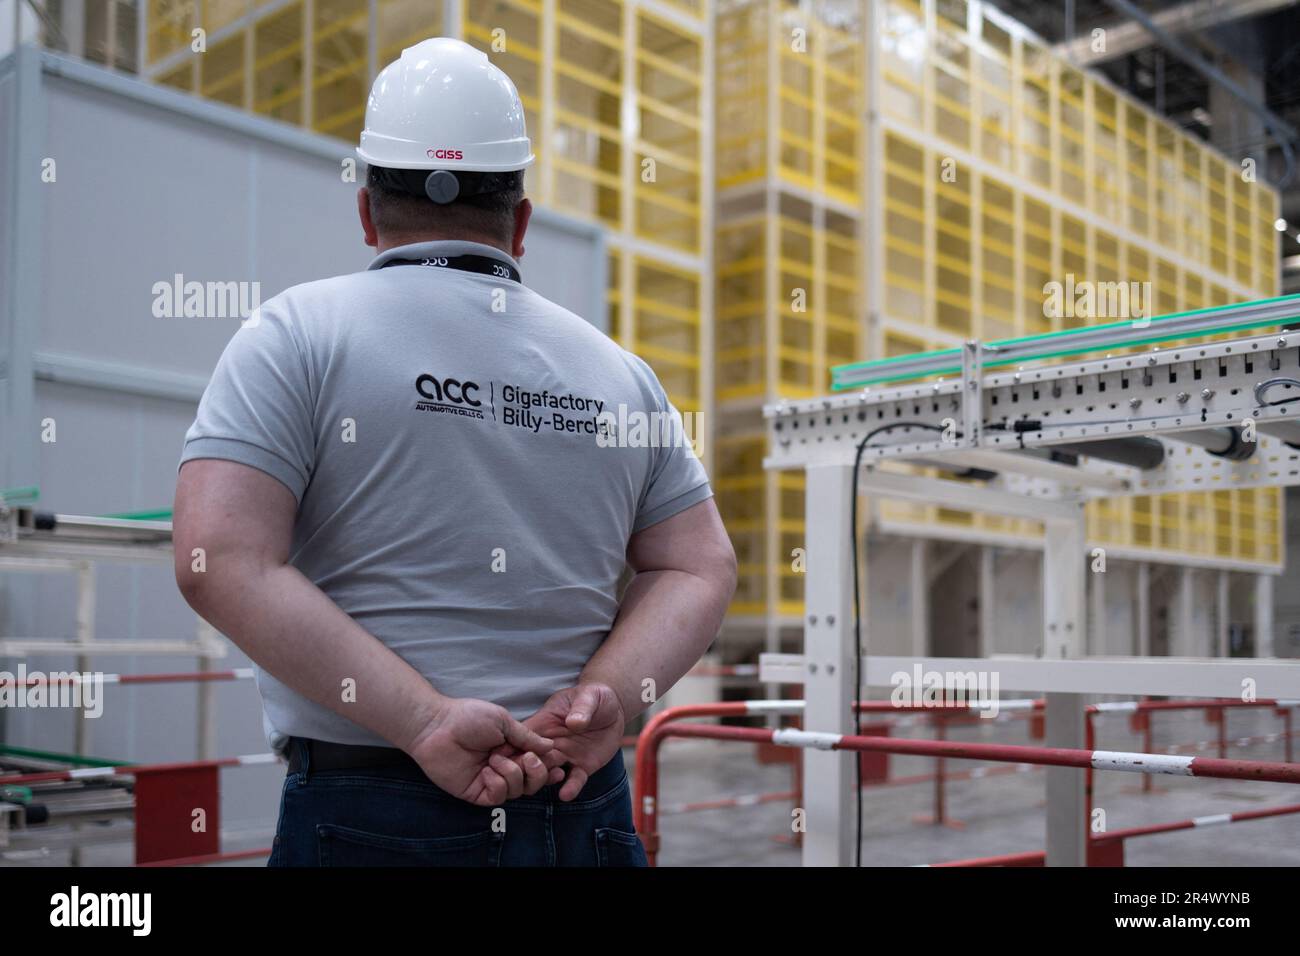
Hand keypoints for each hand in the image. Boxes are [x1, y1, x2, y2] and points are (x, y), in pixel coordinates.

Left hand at [404, 697, 554, 805]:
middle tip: (527, 758)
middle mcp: (504, 766)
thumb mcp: (503, 721)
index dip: (549, 767)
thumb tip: (550, 746)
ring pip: (517, 791)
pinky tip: (487, 771)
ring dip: (512, 775)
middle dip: (536, 773)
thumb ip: (527, 737)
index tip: (559, 766)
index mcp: (512, 748)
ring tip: (495, 759)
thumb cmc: (468, 717)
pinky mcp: (476, 792)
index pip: (537, 763)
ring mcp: (490, 780)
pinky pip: (497, 798)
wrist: (437, 726)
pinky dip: (498, 785)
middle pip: (532, 782)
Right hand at [519, 683, 626, 801]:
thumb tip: (574, 722)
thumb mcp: (588, 696)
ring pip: (547, 773)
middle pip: (530, 760)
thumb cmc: (593, 696)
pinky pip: (575, 780)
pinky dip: (570, 788)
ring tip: (549, 777)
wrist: (614, 708)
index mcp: (544, 724)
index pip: (523, 738)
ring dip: (544, 778)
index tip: (504, 756)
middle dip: (525, 767)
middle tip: (526, 770)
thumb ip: (581, 708)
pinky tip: (566, 794)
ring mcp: (566, 756)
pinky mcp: (583, 766)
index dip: (512, 748)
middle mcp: (551, 744)